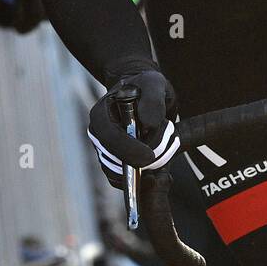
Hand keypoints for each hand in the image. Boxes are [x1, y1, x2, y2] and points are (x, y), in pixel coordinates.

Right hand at [87, 70, 179, 188]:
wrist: (146, 96)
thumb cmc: (147, 86)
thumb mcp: (154, 83)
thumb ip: (153, 100)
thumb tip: (149, 125)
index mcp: (101, 114)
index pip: (109, 138)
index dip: (128, 150)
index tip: (150, 157)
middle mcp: (99, 136)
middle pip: (117, 160)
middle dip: (144, 161)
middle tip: (167, 148)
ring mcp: (107, 152)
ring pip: (124, 175)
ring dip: (149, 168)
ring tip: (166, 149)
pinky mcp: (117, 165)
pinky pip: (129, 181)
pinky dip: (147, 180)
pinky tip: (162, 170)